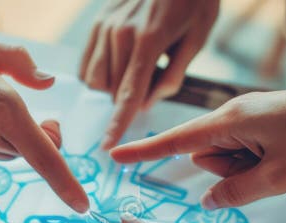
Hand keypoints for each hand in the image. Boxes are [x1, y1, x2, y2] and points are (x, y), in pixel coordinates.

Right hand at [0, 0, 88, 212]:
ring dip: (8, 139)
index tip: (82, 205)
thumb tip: (49, 84)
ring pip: (5, 156)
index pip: (43, 155)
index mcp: (2, 105)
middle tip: (46, 121)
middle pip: (28, 154)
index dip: (65, 183)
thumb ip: (26, 66)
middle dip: (39, 140)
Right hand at [80, 0, 219, 148]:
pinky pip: (87, 63)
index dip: (118, 123)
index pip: (129, 94)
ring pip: (96, 80)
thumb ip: (173, 75)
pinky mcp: (97, 23)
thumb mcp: (198, 36)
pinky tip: (117, 66)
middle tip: (153, 79)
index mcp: (149, 40)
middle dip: (129, 98)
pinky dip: (98, 75)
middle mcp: (120, 34)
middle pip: (112, 90)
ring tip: (135, 70)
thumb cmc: (193, 0)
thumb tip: (149, 103)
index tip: (107, 146)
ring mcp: (105, 27)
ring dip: (112, 88)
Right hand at [109, 43, 285, 209]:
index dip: (145, 151)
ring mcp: (252, 124)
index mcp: (231, 121)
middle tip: (269, 170)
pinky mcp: (267, 132)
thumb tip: (208, 202)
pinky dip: (261, 169)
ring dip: (248, 173)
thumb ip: (235, 192)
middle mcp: (236, 118)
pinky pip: (248, 158)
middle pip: (208, 157)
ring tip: (284, 166)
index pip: (176, 140)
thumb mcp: (277, 175)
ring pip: (229, 162)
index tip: (114, 156)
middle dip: (229, 173)